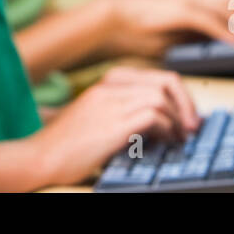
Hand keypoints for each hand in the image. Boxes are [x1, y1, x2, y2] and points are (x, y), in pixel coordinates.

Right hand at [31, 66, 198, 186]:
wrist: (40, 156)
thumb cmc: (66, 144)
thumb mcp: (96, 117)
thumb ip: (123, 111)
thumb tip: (160, 119)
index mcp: (107, 83)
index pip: (156, 76)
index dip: (179, 96)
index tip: (186, 116)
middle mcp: (110, 87)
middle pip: (165, 80)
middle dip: (186, 103)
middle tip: (192, 126)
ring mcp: (111, 104)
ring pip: (162, 97)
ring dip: (179, 119)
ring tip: (181, 138)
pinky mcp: (113, 125)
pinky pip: (153, 115)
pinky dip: (167, 129)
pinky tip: (166, 141)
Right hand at [102, 0, 233, 57]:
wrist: (112, 19)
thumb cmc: (140, 29)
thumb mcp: (176, 35)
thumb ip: (197, 36)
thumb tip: (216, 45)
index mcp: (196, 0)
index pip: (231, 3)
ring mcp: (187, 0)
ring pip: (227, 7)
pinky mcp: (179, 9)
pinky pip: (209, 20)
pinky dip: (227, 31)